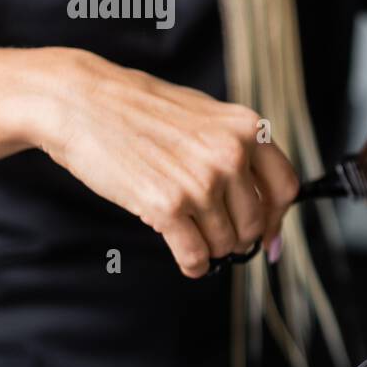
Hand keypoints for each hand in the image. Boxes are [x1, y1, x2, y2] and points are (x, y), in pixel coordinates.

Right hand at [35, 49, 299, 277]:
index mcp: (247, 129)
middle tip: (216, 235)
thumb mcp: (205, 116)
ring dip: (211, 248)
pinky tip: (187, 261)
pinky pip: (196, 255)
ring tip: (191, 235)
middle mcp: (231, 154)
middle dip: (236, 237)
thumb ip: (238, 150)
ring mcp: (201, 182)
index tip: (267, 234)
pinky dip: (193, 265)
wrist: (81, 102)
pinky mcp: (167, 206)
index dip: (276, 218)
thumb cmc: (139, 110)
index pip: (285, 188)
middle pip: (253, 223)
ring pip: (225, 242)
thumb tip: (266, 200)